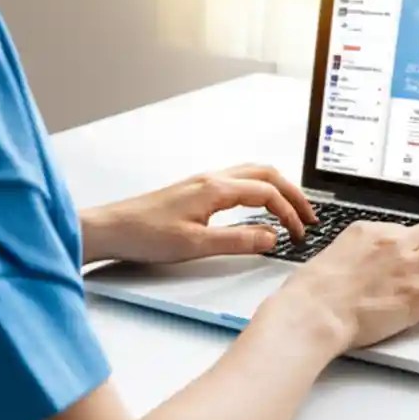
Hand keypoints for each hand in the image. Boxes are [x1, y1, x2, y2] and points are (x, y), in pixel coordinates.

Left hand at [79, 164, 317, 263]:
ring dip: (277, 189)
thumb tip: (272, 238)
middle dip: (293, 194)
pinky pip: (239, 181)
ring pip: (253, 174)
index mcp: (216, 188)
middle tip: (309, 216)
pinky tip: (258, 208)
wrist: (109, 228)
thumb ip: (238, 240)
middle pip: (266, 174)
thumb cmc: (144, 235)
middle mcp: (212, 179)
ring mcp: (203, 182)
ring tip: (291, 210)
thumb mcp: (196, 245)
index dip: (289, 213)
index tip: (299, 235)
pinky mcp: (196, 191)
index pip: (267, 193)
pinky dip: (259, 190)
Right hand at [254, 220, 418, 353]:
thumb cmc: (314, 291)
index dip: (414, 243)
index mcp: (371, 231)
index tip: (415, 252)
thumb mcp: (336, 253)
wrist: (315, 312)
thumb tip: (371, 257)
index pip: (408, 228)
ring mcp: (409, 268)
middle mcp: (394, 244)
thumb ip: (361, 251)